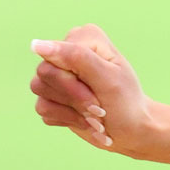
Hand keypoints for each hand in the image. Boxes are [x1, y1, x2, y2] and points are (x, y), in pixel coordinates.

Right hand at [29, 25, 151, 152]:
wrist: (133, 131)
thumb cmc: (126, 102)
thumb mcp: (107, 78)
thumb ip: (76, 56)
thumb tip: (36, 45)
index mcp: (83, 38)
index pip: (56, 55)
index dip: (73, 82)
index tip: (99, 95)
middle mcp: (66, 51)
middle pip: (45, 73)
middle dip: (75, 98)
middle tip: (100, 111)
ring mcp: (57, 73)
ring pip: (39, 89)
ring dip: (72, 111)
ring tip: (96, 118)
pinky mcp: (51, 95)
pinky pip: (42, 107)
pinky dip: (67, 119)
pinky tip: (86, 123)